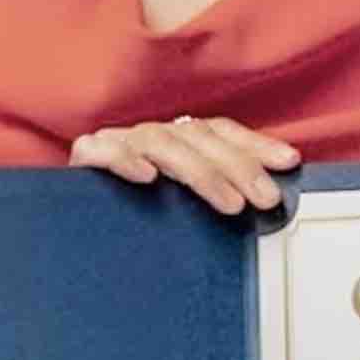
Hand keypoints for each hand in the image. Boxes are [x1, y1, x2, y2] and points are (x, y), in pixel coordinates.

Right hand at [69, 115, 300, 213]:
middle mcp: (152, 134)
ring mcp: (118, 140)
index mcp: (178, 138)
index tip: (290, 162)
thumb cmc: (136, 216)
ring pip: (163, 143)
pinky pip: (102, 149)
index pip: (222, 131)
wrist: (69, 228)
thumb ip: (219, 194)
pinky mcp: (84, 154)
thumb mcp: (184, 207)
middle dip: (239, 167)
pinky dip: (124, 160)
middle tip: (265, 198)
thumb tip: (270, 201)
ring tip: (229, 203)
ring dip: (200, 172)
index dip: (256, 145)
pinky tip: (147, 179)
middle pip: (200, 138)